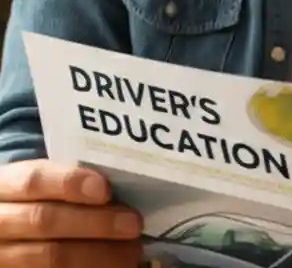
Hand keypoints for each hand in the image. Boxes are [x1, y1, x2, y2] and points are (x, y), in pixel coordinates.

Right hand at [0, 159, 142, 265]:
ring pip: (49, 257)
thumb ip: (70, 185)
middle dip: (94, 222)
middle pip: (44, 221)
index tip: (104, 190)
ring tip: (132, 250)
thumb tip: (121, 188)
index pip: (33, 181)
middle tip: (133, 224)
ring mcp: (4, 256)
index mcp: (5, 187)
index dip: (68, 183)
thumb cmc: (37, 202)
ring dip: (97, 254)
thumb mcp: (42, 186)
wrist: (10, 233)